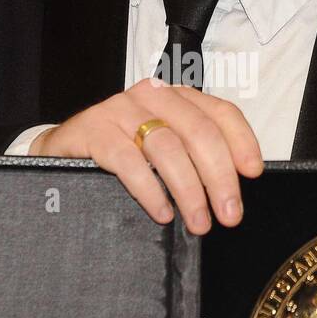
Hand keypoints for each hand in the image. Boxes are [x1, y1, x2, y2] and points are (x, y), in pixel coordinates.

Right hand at [29, 77, 262, 233]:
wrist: (64, 148)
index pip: (220, 112)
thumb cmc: (121, 151)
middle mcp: (152, 95)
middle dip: (219, 177)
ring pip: (167, 147)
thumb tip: (231, 192)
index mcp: (177, 97)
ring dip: (189, 190)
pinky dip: (150, 190)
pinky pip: (128, 160)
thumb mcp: (163, 148)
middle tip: (229, 214)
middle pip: (199, 133)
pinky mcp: (94, 130)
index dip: (241, 142)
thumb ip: (195, 157)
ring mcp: (120, 110)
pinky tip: (162, 211)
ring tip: (199, 222)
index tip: (252, 174)